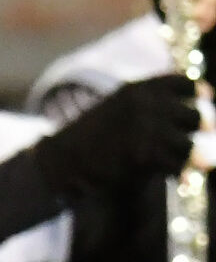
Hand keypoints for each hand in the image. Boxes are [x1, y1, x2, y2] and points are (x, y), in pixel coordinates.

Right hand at [36, 73, 199, 197]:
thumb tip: (205, 120)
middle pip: (195, 116)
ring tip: (178, 162)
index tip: (205, 99)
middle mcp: (143, 105)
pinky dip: (178, 173)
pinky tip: (174, 177)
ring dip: (187, 157)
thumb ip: (152, 107)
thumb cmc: (91, 138)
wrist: (59, 161)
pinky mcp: (142, 155)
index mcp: (137, 90)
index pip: (185, 83)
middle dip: (196, 131)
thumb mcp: (117, 108)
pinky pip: (176, 165)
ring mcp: (143, 129)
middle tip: (188, 141)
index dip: (199, 92)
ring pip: (188, 145)